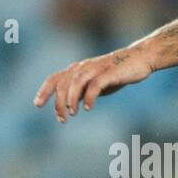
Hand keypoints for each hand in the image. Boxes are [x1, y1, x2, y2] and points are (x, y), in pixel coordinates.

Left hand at [34, 46, 154, 121]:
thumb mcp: (95, 84)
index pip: (55, 79)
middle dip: (59, 102)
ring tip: (72, 113)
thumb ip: (81, 92)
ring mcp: (96, 68)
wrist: (140, 59)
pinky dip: (89, 97)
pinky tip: (88, 108)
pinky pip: (95, 84)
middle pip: (63, 83)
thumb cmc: (116, 73)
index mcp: (78, 70)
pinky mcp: (110, 72)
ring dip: (71, 99)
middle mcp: (84, 67)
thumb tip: (68, 105)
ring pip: (76, 82)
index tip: (37, 105)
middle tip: (62, 119)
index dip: (45, 91)